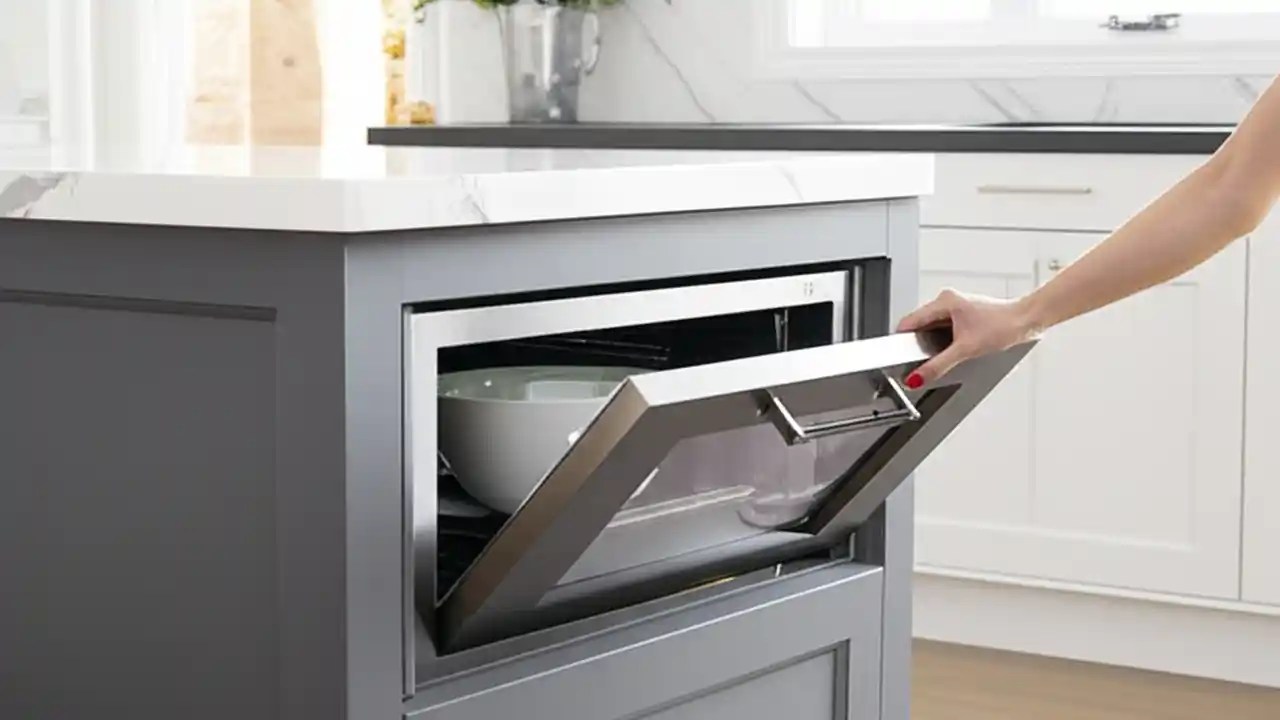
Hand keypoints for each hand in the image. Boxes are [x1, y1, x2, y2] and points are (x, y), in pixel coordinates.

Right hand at [896, 289, 1038, 388]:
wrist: (1027, 321)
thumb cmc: (1003, 326)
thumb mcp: (966, 350)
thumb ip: (937, 366)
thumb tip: (917, 377)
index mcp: (943, 301)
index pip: (908, 322)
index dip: (902, 342)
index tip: (900, 358)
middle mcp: (947, 301)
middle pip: (919, 327)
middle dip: (920, 345)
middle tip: (926, 361)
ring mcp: (955, 307)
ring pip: (932, 329)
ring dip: (934, 344)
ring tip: (950, 352)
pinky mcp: (963, 315)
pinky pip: (944, 329)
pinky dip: (945, 342)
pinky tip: (958, 348)